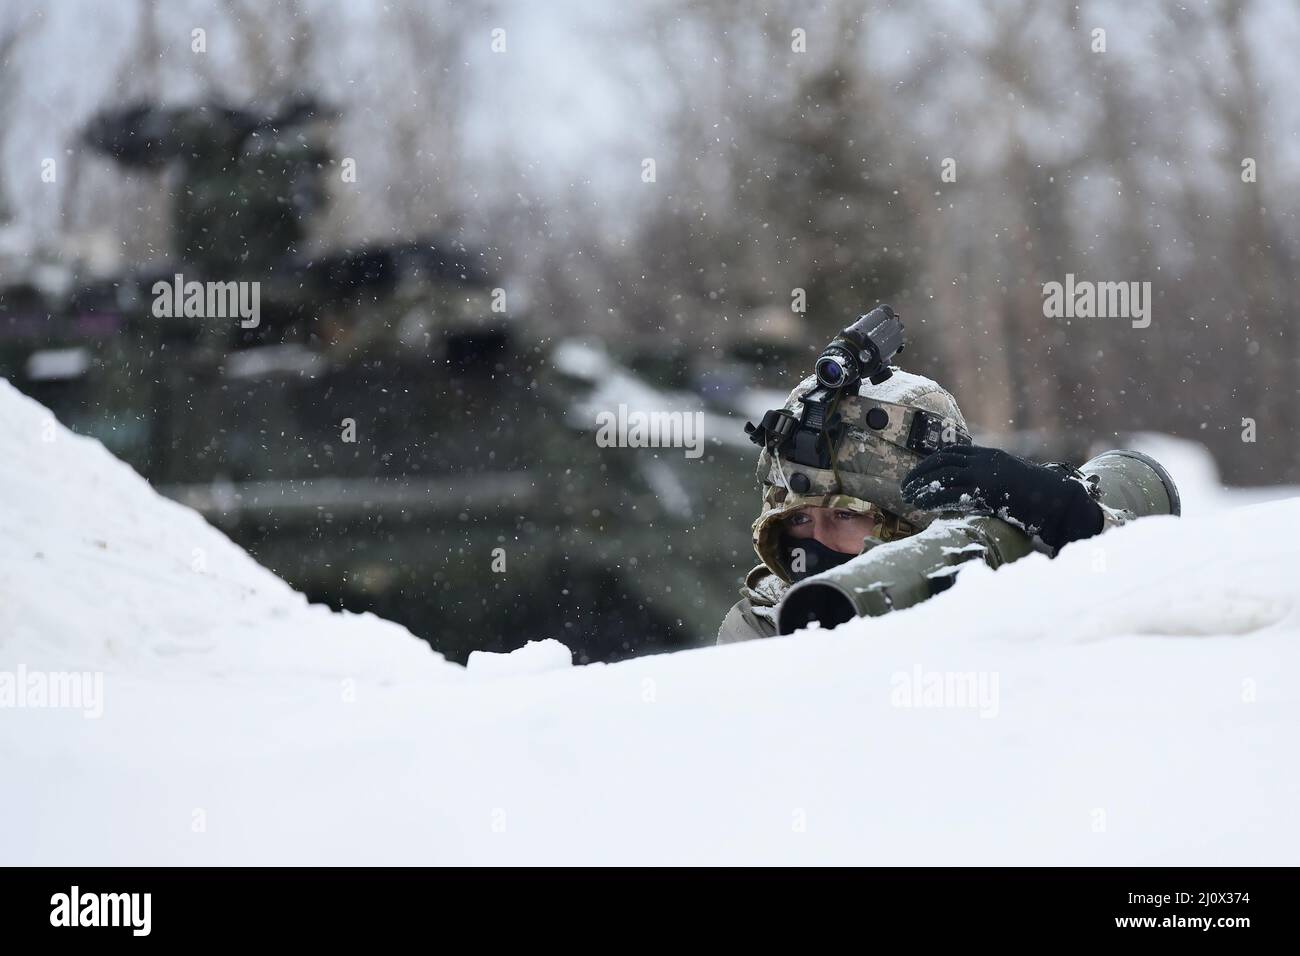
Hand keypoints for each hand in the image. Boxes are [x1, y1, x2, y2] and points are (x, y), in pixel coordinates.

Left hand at [900, 445, 1102, 551]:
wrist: (1056, 499)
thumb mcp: (1007, 478)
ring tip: (908, 497)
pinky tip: (921, 506)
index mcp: (988, 454)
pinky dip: (932, 498)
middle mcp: (983, 460)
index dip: (929, 462)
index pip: (951, 452)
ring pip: (942, 475)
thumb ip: (987, 479)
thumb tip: (966, 490)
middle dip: (919, 473)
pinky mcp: (984, 491)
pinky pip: (951, 493)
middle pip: (941, 461)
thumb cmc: (1034, 494)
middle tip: (904, 487)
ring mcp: (984, 474)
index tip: (916, 473)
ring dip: (921, 486)